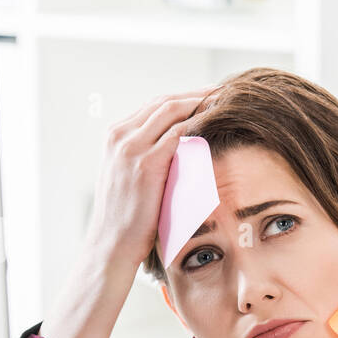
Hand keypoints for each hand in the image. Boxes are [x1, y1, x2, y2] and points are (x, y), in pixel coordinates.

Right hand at [83, 85, 221, 272]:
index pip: (153, 107)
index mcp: (115, 137)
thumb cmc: (125, 220)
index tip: (206, 98)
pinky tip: (217, 123)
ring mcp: (131, 147)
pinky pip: (178, 133)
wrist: (111, 245)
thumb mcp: (128, 179)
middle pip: (163, 102)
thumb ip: (144, 159)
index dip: (182, 99)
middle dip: (195, 95)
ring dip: (201, 103)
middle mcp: (120, 136)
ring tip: (225, 101)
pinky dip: (199, 123)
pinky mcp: (146, 163)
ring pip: (171, 110)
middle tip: (222, 92)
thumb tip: (175, 153)